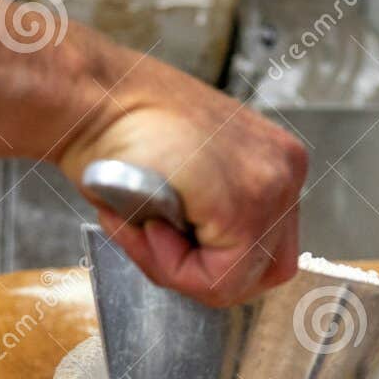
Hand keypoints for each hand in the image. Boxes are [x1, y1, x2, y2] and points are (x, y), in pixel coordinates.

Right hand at [58, 60, 307, 307]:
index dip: (210, 258)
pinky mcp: (245, 205)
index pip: (266, 247)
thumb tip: (204, 262)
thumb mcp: (186, 175)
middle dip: (204, 272)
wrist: (94, 99)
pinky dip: (173, 268)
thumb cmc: (123, 130)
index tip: (161, 233)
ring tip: (144, 230)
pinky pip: (216, 278)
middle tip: (154, 240)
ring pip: (238, 280)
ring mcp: (271, 187)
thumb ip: (210, 217)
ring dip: (181, 271)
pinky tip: (146, 226)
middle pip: (264, 269)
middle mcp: (285, 170)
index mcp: (275, 159)